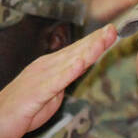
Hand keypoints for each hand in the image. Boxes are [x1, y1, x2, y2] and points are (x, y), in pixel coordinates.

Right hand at [0, 24, 115, 137]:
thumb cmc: (23, 109)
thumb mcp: (51, 93)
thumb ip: (64, 80)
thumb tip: (78, 70)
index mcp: (50, 66)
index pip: (76, 51)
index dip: (94, 41)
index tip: (111, 31)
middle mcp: (46, 67)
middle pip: (75, 52)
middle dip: (95, 40)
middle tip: (113, 29)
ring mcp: (41, 78)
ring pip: (70, 61)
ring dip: (88, 50)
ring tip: (103, 40)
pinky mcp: (37, 92)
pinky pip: (56, 81)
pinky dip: (70, 71)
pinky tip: (82, 63)